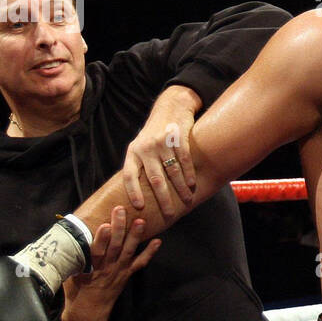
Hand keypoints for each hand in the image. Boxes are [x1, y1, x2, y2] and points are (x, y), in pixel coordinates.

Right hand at [61, 206, 160, 320]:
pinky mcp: (126, 275)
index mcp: (90, 268)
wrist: (88, 312)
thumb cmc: (75, 290)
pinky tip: (158, 241)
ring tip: (141, 221)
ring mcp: (118, 271)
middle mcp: (106, 268)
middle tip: (121, 210)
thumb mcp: (68, 274)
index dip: (101, 239)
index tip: (104, 225)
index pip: (96, 252)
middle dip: (118, 228)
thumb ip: (70, 257)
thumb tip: (62, 236)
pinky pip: (140, 263)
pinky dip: (149, 252)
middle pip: (114, 246)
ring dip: (135, 236)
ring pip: (128, 252)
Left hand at [122, 86, 200, 213]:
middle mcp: (145, 147)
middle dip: (163, 198)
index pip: (129, 175)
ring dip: (180, 188)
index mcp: (133, 152)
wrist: (170, 107)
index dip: (133, 192)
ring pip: (172, 171)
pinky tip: (192, 184)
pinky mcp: (177, 137)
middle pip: (154, 179)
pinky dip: (189, 174)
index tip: (139, 207)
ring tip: (186, 200)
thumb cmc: (154, 133)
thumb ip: (139, 165)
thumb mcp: (141, 146)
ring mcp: (162, 142)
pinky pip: (184, 160)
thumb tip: (138, 194)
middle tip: (169, 213)